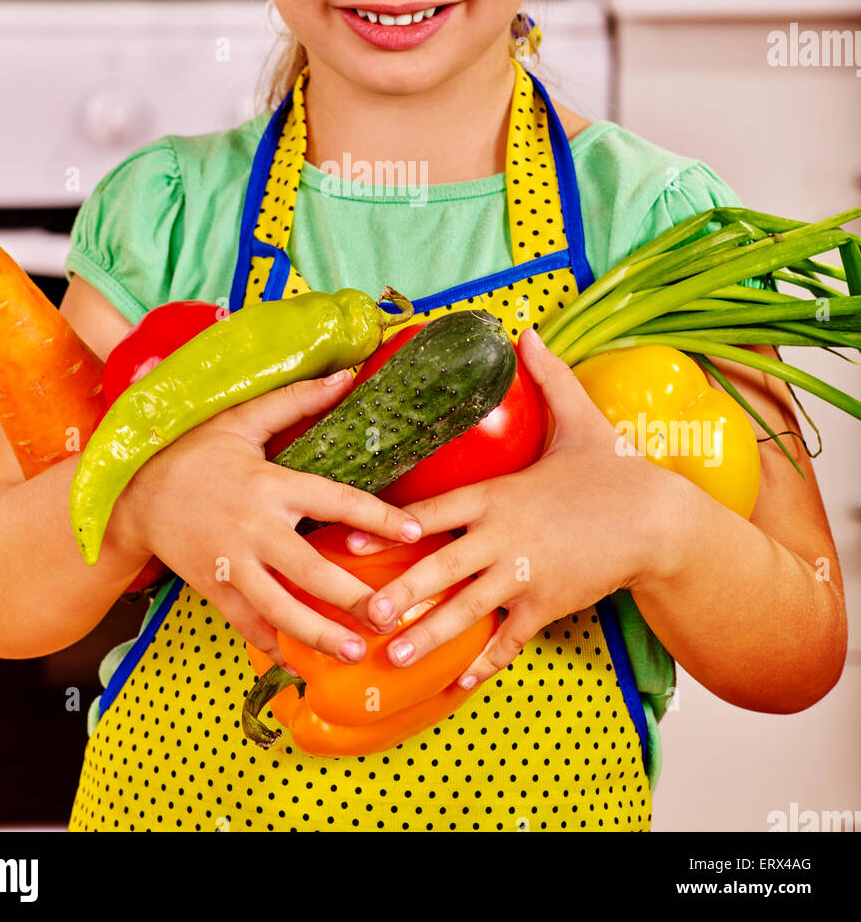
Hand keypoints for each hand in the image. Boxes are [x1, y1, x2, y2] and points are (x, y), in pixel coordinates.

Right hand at [108, 369, 422, 670]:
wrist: (132, 493)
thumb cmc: (192, 451)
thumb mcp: (241, 419)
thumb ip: (295, 400)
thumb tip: (346, 375)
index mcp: (270, 485)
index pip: (336, 501)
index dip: (378, 517)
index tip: (414, 531)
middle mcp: (254, 529)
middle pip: (312, 570)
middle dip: (352, 599)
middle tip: (389, 618)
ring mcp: (231, 564)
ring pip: (280, 609)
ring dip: (319, 635)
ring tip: (354, 652)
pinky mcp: (213, 589)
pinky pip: (247, 625)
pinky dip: (274, 647)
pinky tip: (302, 667)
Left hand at [341, 328, 681, 686]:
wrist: (662, 521)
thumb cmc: (615, 469)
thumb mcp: (579, 418)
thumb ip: (547, 377)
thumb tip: (526, 330)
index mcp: (501, 494)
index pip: (435, 510)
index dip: (390, 523)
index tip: (351, 535)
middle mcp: (506, 538)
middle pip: (442, 567)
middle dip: (401, 591)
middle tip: (362, 612)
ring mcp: (527, 577)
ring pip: (468, 610)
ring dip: (428, 634)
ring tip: (392, 654)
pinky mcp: (548, 605)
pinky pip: (509, 639)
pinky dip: (483, 662)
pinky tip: (455, 684)